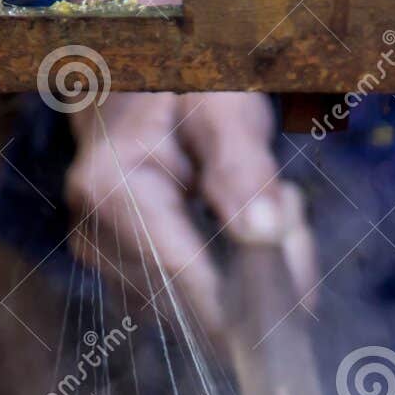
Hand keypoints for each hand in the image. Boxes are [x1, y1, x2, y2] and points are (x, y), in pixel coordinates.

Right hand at [60, 0, 312, 333]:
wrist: (132, 76)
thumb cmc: (183, 81)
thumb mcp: (222, 106)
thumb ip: (244, 169)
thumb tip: (264, 236)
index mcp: (113, 190)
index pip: (184, 277)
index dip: (243, 310)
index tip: (298, 318)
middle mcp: (96, 234)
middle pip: (194, 300)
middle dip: (255, 278)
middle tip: (290, 213)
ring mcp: (100, 257)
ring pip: (193, 307)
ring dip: (243, 276)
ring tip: (262, 205)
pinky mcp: (114, 270)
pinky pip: (183, 300)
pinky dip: (222, 276)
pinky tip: (233, 227)